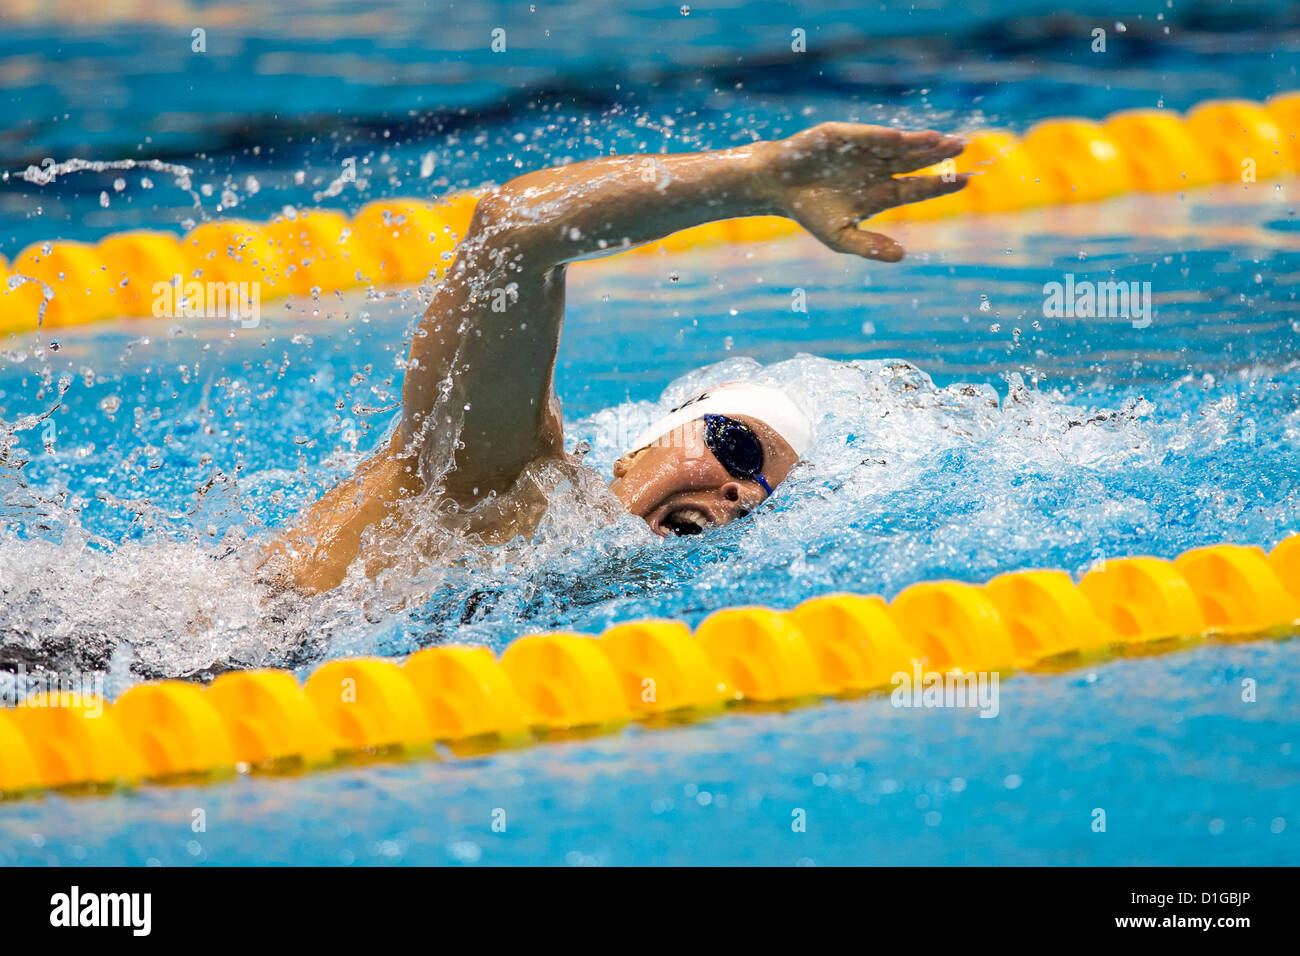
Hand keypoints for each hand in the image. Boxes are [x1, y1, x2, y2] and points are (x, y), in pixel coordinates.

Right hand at [757, 122, 966, 261]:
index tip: (967, 179)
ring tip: (941, 139)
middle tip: (965, 145)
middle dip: (939, 154)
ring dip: (917, 142)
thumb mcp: (840, 238)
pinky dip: (879, 137)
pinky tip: (898, 138)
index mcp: (881, 193)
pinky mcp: (842, 135)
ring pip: (896, 146)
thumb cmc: (810, 213)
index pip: (918, 187)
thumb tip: (902, 256)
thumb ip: (870, 247)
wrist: (777, 188)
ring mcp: (862, 150)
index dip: (942, 183)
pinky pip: (864, 136)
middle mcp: (877, 168)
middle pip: (915, 161)